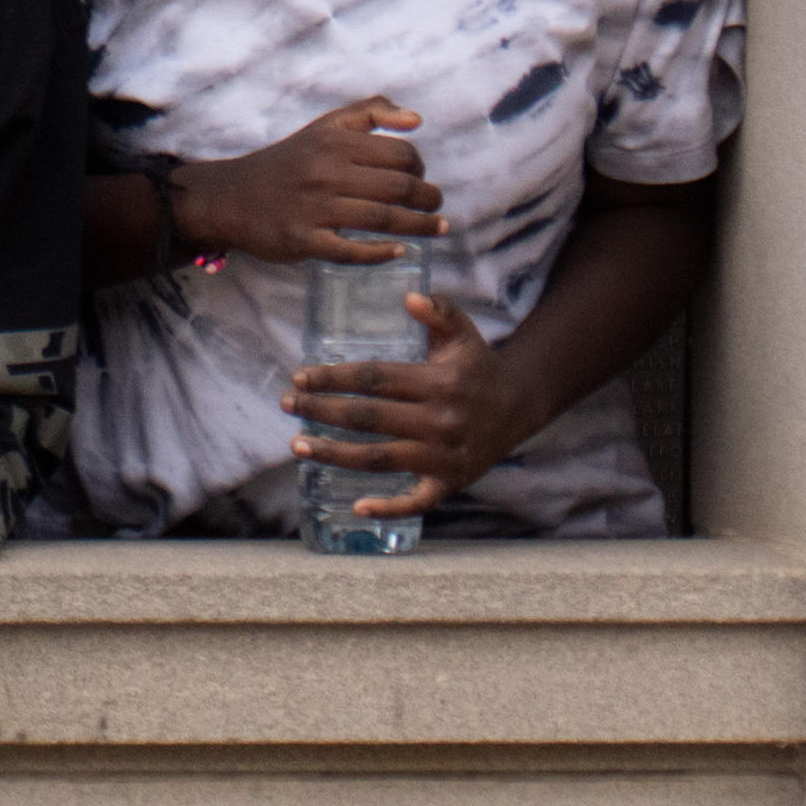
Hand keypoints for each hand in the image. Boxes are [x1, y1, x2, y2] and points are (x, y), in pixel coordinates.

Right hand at [180, 96, 442, 265]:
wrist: (231, 195)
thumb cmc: (289, 161)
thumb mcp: (324, 126)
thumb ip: (370, 112)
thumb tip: (417, 119)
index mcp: (333, 141)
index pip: (401, 154)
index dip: (420, 167)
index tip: (420, 178)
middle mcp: (324, 171)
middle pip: (398, 187)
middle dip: (429, 199)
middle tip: (436, 207)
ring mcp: (313, 207)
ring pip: (382, 219)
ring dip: (419, 227)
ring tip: (437, 229)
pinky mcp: (303, 239)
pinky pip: (352, 251)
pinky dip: (381, 253)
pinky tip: (399, 251)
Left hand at [287, 278, 531, 523]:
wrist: (519, 407)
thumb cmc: (477, 366)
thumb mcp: (462, 333)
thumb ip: (439, 311)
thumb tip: (409, 296)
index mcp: (438, 383)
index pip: (375, 380)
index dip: (335, 378)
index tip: (300, 376)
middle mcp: (440, 422)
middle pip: (370, 418)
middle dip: (322, 411)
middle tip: (287, 404)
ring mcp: (445, 456)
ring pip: (381, 458)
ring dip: (335, 454)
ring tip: (297, 445)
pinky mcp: (451, 483)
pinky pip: (418, 502)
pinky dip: (390, 508)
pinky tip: (356, 507)